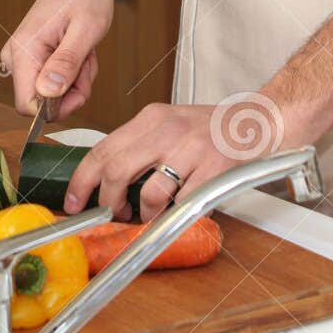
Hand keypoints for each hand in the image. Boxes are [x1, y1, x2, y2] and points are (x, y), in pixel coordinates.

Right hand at [0, 0, 114, 118]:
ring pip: (50, 93)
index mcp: (23, 50)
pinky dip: (72, 72)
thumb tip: (47, 93)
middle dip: (71, 89)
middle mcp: (15, 56)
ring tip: (83, 50)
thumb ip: (66, 63)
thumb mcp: (85, 30)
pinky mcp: (30, 58)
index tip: (80, 89)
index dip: (57, 107)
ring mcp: (21, 57)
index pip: (28, 106)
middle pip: (42, 102)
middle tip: (85, 59)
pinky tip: (78, 50)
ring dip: (75, 78)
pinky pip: (52, 82)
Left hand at [62, 93, 290, 220]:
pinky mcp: (213, 169)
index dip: (82, 179)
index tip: (75, 200)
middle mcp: (167, 129)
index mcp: (151, 118)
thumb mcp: (168, 124)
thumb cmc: (209, 129)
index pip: (103, 148)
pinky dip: (174, 215)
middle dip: (107, 201)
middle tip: (111, 213)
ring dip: (144, 213)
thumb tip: (106, 179)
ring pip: (150, 193)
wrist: (257, 121)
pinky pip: (183, 203)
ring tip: (148, 214)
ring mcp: (191, 149)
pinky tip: (177, 211)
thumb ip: (139, 145)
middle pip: (117, 170)